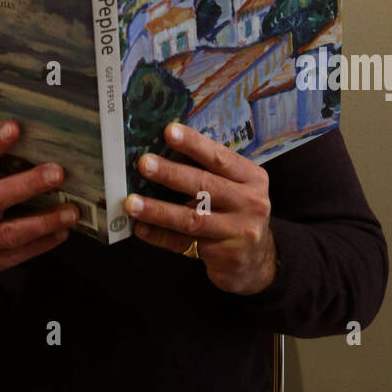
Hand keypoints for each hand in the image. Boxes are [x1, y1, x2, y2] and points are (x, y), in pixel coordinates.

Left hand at [124, 121, 277, 294]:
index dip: (194, 144)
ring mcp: (240, 232)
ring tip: (132, 202)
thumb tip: (161, 154)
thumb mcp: (235, 188)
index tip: (169, 131)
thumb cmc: (237, 213)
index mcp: (251, 177)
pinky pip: (185, 244)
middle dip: (171, 173)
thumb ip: (208, 173)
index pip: (220, 157)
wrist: (259, 260)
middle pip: (205, 186)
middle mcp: (250, 202)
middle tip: (144, 163)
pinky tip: (141, 228)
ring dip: (158, 210)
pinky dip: (160, 236)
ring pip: (192, 218)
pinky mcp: (227, 256)